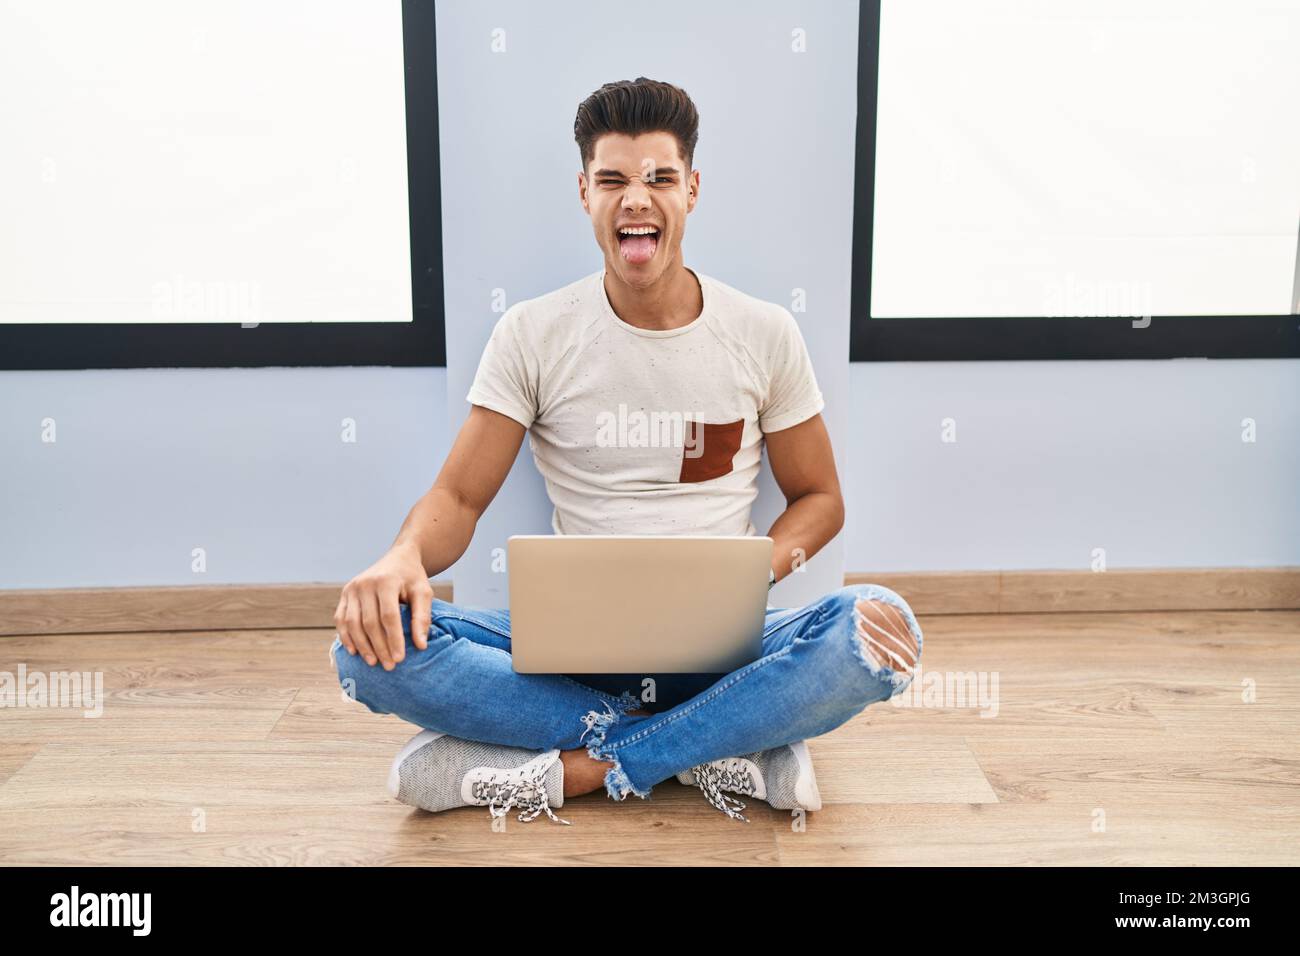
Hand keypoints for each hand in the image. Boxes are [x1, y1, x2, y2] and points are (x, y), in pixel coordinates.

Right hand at [333, 544, 433, 669]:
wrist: (398, 558)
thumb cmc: (413, 578)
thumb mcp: (424, 593)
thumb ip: (422, 618)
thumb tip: (421, 646)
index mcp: (386, 581)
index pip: (388, 616)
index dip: (394, 639)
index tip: (400, 659)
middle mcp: (365, 583)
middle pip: (369, 622)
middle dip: (379, 647)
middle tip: (389, 666)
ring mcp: (351, 588)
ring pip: (352, 623)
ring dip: (362, 646)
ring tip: (373, 662)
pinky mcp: (344, 593)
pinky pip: (341, 619)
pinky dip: (346, 637)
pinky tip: (355, 651)